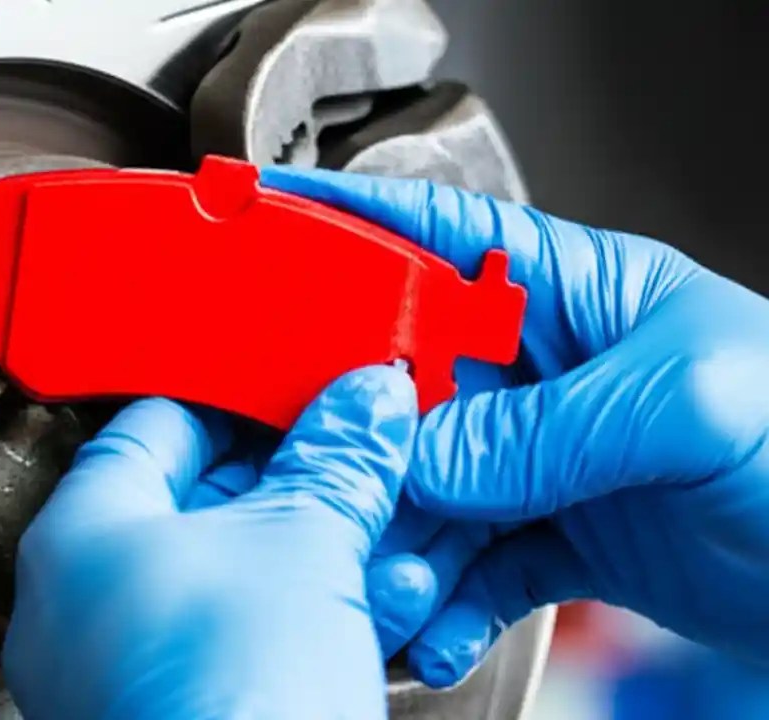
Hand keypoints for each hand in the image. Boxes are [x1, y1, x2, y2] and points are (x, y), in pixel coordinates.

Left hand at [3, 366, 416, 718]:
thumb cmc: (226, 697)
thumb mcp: (304, 544)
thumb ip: (336, 463)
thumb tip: (365, 407)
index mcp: (79, 533)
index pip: (154, 425)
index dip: (236, 401)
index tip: (294, 396)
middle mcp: (80, 604)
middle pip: (196, 507)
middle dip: (291, 487)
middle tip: (352, 468)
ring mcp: (117, 672)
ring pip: (227, 585)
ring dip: (314, 558)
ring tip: (380, 543)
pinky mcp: (165, 719)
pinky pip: (234, 648)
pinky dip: (299, 623)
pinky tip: (371, 614)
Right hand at [261, 166, 768, 685]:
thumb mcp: (690, 407)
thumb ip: (545, 428)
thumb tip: (432, 455)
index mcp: (579, 296)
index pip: (438, 239)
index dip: (346, 226)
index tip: (267, 228)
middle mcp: (549, 373)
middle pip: (405, 381)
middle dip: (357, 437)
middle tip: (329, 481)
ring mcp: (547, 459)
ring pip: (423, 487)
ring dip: (397, 539)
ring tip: (399, 583)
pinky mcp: (558, 538)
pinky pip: (468, 564)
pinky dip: (443, 601)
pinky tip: (438, 625)